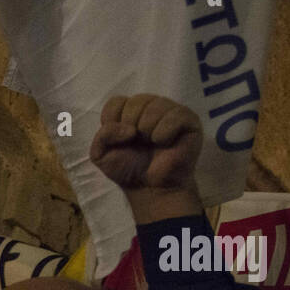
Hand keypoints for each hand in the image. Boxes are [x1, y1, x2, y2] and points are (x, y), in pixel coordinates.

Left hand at [91, 94, 203, 222]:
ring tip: (152, 144)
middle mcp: (150, 107)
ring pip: (155, 105)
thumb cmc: (128, 169)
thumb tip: (129, 129)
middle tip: (139, 144)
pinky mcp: (189, 120)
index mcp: (129, 111)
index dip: (114, 123)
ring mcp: (170, 111)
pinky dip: (164, 132)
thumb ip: (102, 136)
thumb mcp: (100, 155)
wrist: (150, 187)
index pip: (116, 102)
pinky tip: (165, 143)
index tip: (121, 141)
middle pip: (136, 101)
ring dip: (148, 131)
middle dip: (132, 126)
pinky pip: (175, 115)